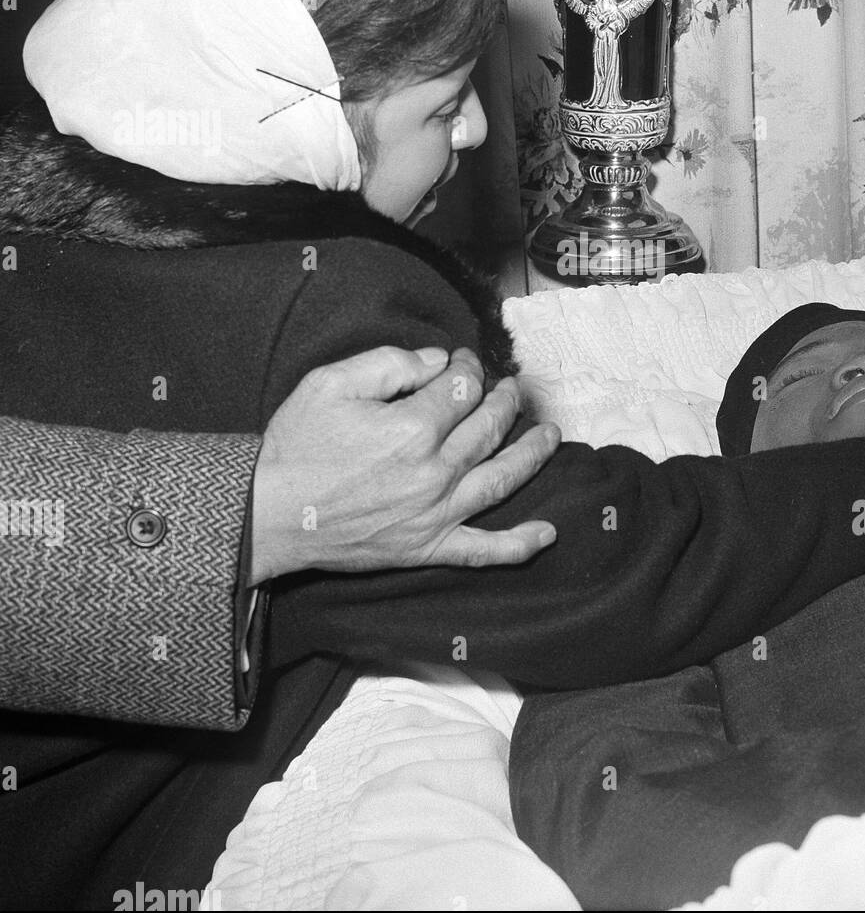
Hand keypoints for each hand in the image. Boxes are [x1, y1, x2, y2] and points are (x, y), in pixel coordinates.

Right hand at [249, 345, 560, 582]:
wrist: (266, 513)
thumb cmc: (296, 445)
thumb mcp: (331, 382)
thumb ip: (390, 363)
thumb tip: (438, 363)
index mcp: (412, 428)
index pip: (461, 389)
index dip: (467, 368)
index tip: (462, 362)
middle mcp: (433, 472)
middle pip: (488, 428)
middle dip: (504, 402)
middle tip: (510, 388)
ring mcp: (434, 514)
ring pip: (501, 480)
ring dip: (532, 455)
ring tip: (550, 434)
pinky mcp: (425, 547)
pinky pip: (482, 550)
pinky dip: (518, 546)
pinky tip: (547, 534)